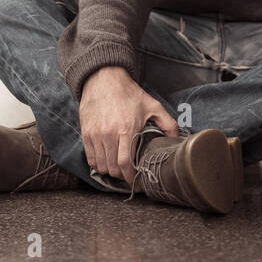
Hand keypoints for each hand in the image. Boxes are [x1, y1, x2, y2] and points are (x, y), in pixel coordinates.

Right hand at [78, 66, 178, 184]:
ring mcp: (95, 134)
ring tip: (118, 168)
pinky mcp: (86, 133)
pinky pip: (90, 158)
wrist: (103, 79)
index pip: (126, 163)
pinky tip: (106, 160)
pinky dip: (98, 164)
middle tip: (128, 174)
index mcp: (127, 128)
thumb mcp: (153, 105)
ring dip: (110, 170)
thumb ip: (167, 123)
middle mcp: (109, 134)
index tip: (136, 182)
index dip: (131, 177)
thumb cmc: (129, 93)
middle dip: (122, 175)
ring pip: (101, 166)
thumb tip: (176, 139)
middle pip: (113, 168)